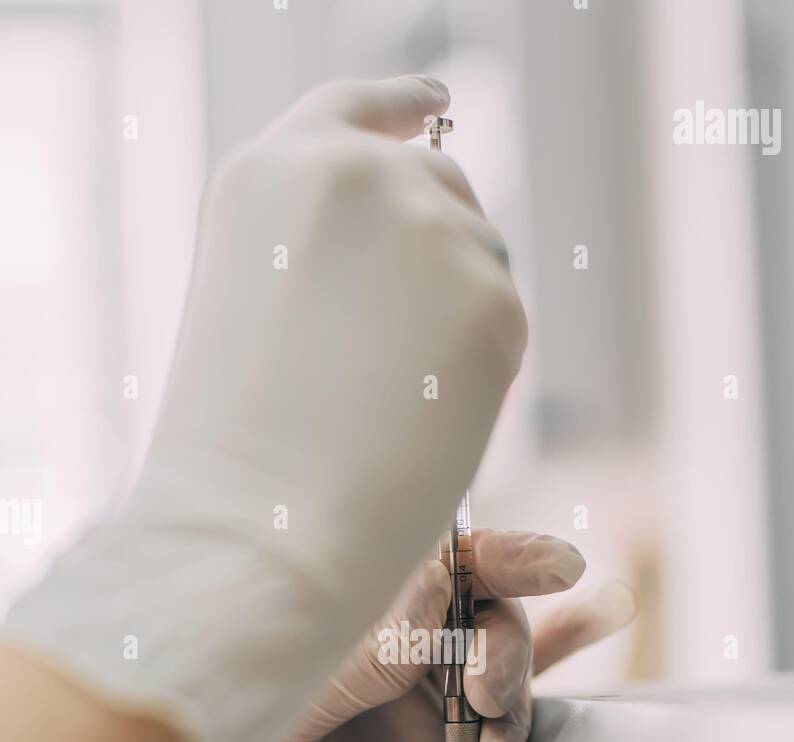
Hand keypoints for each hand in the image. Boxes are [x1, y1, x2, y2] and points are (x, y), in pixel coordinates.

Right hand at [3, 75, 525, 741]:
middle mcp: (354, 172)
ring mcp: (429, 227)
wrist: (256, 536)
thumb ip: (328, 252)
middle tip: (403, 347)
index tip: (437, 103)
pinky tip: (419, 418)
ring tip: (381, 403)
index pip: (357, 105)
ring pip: (482, 257)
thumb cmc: (237, 454)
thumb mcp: (257, 306)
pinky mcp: (491, 299)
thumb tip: (424, 246)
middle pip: (441, 185)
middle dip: (438, 248)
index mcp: (269, 171)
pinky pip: (504, 321)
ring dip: (456, 315)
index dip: (402, 103)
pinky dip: (478, 370)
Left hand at [104, 534, 635, 741]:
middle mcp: (383, 633)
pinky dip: (554, 660)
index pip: (434, 557)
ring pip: (501, 657)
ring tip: (488, 739)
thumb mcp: (289, 691)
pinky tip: (602, 616)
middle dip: (501, 647)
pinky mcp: (431, 737)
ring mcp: (412, 685)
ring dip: (516, 690)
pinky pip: (500, 695)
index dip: (503, 554)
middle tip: (483, 696)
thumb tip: (437, 590)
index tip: (556, 567)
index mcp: (339, 600)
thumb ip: (366, 646)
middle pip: (480, 608)